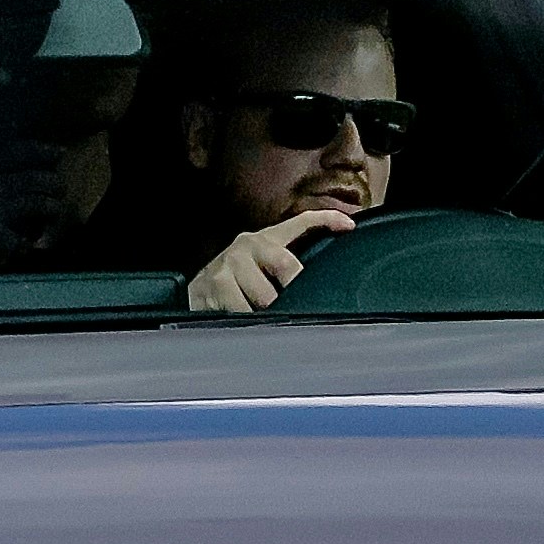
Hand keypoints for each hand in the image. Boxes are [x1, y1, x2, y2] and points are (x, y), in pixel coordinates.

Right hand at [184, 204, 362, 314]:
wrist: (195, 291)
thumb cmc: (237, 279)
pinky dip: (247, 323)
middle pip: (286, 265)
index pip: (300, 223)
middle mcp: (246, 248)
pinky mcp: (210, 289)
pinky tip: (245, 322)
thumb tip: (328, 275)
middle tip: (291, 304)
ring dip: (266, 313)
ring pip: (264, 298)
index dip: (326, 220)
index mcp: (264, 240)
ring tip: (261, 317)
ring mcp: (227, 268)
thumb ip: (290, 265)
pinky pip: (240, 314)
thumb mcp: (264, 264)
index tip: (348, 225)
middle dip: (292, 290)